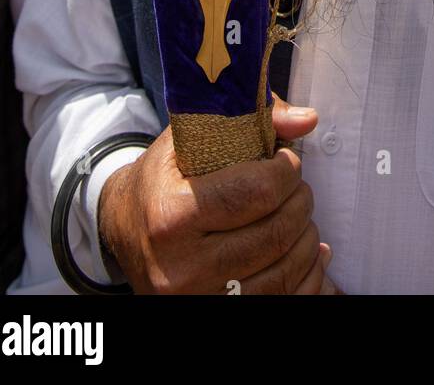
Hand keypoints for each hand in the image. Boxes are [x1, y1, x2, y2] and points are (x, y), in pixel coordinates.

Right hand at [98, 99, 327, 294]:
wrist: (123, 229)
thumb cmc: (161, 178)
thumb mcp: (188, 138)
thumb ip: (250, 120)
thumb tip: (307, 121)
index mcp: (172, 214)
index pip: (255, 192)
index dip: (286, 172)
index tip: (287, 161)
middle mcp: (181, 266)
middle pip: (274, 234)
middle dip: (300, 203)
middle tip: (297, 188)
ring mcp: (198, 297)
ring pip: (284, 272)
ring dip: (307, 238)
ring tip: (300, 216)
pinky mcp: (212, 313)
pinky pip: (281, 300)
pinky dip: (307, 276)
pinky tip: (309, 254)